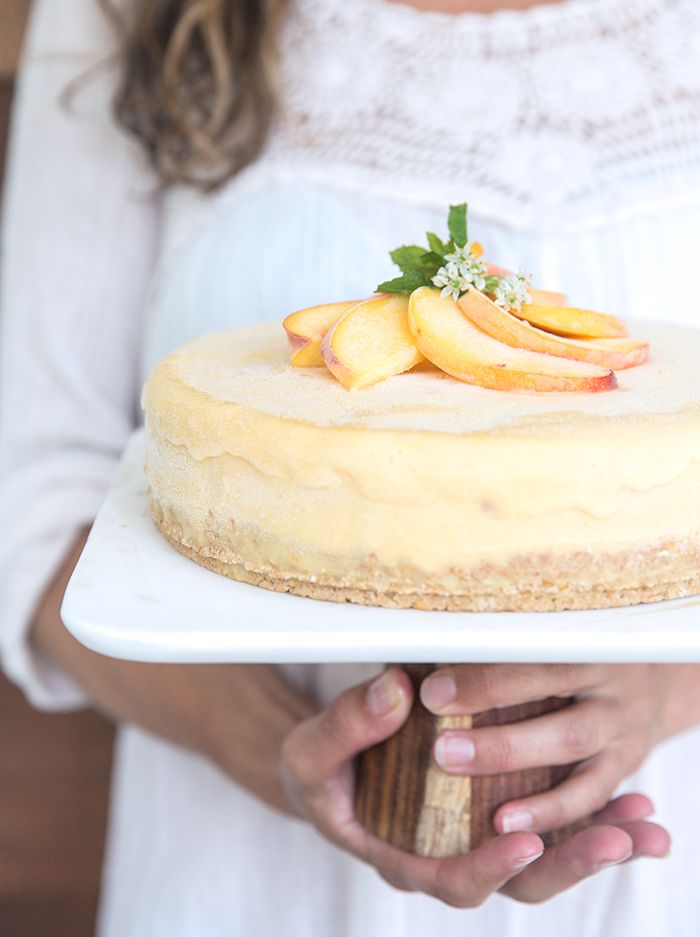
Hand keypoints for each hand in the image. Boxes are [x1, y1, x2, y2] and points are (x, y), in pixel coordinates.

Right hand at [280, 667, 668, 906]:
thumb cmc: (321, 766)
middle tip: (613, 842)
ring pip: (544, 858)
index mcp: (402, 857)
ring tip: (643, 827)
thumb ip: (349, 724)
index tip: (522, 839)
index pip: (450, 880)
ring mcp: (479, 836)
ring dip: (595, 844)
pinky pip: (552, 822)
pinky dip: (594, 817)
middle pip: (517, 881)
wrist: (332, 770)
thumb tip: (398, 691)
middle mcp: (449, 858)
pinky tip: (635, 803)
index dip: (488, 867)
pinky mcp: (500, 810)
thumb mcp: (314, 749)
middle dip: (567, 864)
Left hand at [420, 664, 685, 846]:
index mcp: (581, 640)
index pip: (531, 659)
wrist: (646, 670)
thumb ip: (490, 643)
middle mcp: (608, 680)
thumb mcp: (546, 632)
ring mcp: (622, 722)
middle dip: (500, 737)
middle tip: (442, 751)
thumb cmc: (567, 645)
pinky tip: (511, 824)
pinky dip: (552, 810)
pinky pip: (592, 792)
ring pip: (571, 746)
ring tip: (473, 793)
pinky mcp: (626, 759)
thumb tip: (414, 660)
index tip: (432, 693)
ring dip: (518, 768)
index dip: (483, 679)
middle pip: (554, 706)